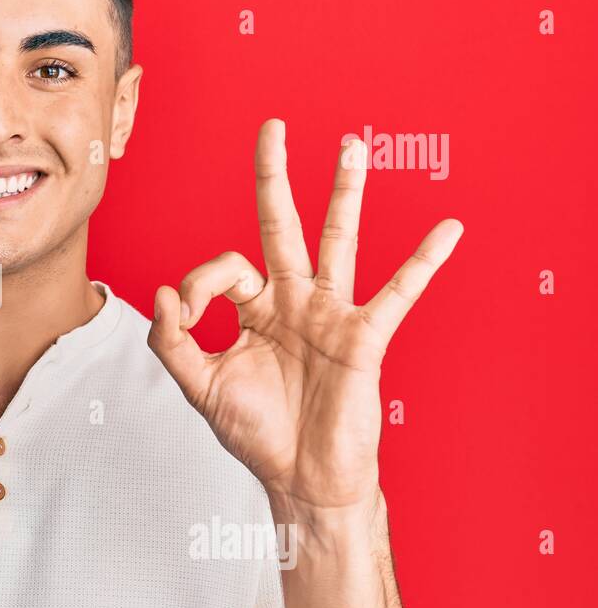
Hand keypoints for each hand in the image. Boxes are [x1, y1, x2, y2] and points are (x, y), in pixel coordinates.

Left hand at [147, 119, 461, 513]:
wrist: (301, 480)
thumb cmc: (255, 433)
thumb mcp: (199, 387)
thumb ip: (172, 342)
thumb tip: (158, 292)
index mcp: (255, 310)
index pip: (225, 269)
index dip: (196, 285)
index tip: (183, 316)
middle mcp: (293, 301)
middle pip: (281, 226)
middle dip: (274, 177)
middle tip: (272, 127)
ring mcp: (330, 315)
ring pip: (337, 242)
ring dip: (344, 194)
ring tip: (352, 146)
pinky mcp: (362, 337)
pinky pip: (396, 293)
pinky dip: (423, 262)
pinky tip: (448, 229)